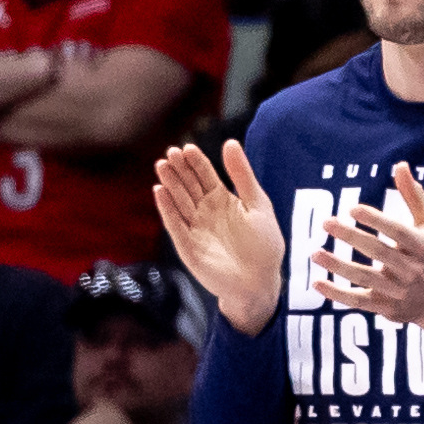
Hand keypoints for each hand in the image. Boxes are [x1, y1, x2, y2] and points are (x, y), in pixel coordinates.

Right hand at [152, 142, 284, 334]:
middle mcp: (204, 212)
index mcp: (221, 200)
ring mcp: (194, 229)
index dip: (196, 161)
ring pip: (179, 202)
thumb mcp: (258, 204)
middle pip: (188, 185)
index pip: (204, 175)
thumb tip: (230, 142)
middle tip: (171, 153)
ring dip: (169, 184)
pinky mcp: (187, 246)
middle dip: (179, 169)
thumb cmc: (264, 245)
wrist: (261, 281)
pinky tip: (159, 192)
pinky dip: (167, 209)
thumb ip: (242, 175)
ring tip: (162, 165)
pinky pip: (175, 225)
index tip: (188, 147)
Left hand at [312, 163, 423, 346]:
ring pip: (364, 278)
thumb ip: (414, 195)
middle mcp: (410, 269)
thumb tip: (400, 165)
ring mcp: (396, 290)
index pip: (398, 232)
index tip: (353, 209)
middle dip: (351, 237)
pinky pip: (357, 301)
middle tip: (326, 223)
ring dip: (338, 266)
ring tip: (315, 252)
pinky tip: (317, 282)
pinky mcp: (384, 307)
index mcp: (421, 246)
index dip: (376, 221)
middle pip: (378, 253)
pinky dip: (337, 294)